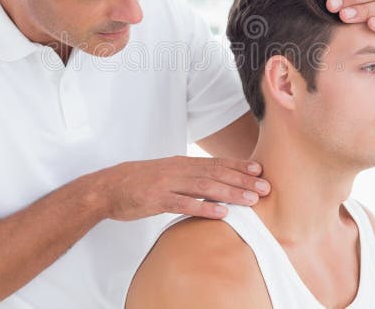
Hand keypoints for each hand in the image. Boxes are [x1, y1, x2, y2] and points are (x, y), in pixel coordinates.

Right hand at [101, 156, 270, 220]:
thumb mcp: (167, 172)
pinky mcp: (157, 200)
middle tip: (265, 187)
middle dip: (242, 180)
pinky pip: (184, 204)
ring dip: (230, 193)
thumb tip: (213, 180)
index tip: (259, 170)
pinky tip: (221, 213)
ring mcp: (168, 184)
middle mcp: (178, 170)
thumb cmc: (140, 182)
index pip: (215, 163)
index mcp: (181, 163)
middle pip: (216, 173)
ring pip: (204, 187)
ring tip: (251, 200)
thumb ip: (188, 175)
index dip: (238, 166)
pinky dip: (204, 207)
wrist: (109, 187)